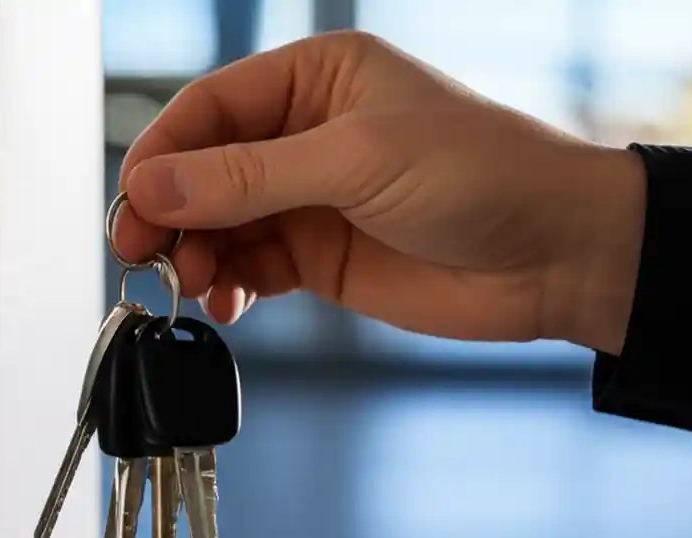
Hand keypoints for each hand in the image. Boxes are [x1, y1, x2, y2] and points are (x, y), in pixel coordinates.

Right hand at [114, 31, 645, 354]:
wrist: (558, 255)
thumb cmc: (482, 174)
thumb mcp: (356, 160)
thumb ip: (247, 177)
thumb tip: (150, 187)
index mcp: (314, 79)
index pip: (210, 110)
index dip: (163, 156)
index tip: (133, 203)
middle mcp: (304, 134)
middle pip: (203, 171)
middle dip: (171, 213)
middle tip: (143, 254)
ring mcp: (309, 198)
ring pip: (218, 224)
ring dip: (195, 254)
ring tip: (193, 283)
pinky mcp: (318, 256)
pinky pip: (248, 267)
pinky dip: (227, 285)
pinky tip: (225, 302)